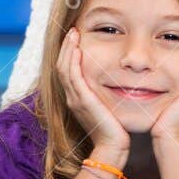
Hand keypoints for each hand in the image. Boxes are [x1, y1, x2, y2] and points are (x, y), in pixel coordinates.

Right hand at [57, 29, 129, 158]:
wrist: (112, 148)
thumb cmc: (115, 130)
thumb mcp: (108, 108)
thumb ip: (107, 95)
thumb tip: (117, 81)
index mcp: (76, 98)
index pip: (67, 70)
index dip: (69, 53)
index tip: (76, 38)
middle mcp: (72, 97)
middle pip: (62, 66)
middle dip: (66, 46)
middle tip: (73, 30)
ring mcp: (74, 99)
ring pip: (64, 68)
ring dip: (68, 49)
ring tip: (74, 34)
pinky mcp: (82, 100)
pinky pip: (72, 76)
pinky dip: (72, 61)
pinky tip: (77, 49)